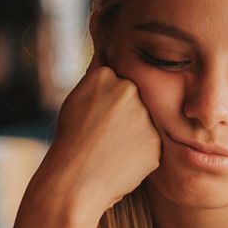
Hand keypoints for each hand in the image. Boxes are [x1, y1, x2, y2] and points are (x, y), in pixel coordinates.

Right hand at [29, 54, 159, 218]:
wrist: (74, 184)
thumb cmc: (70, 142)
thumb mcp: (76, 98)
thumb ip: (98, 76)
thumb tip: (107, 44)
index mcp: (105, 75)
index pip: (116, 82)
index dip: (105, 103)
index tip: (96, 118)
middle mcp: (128, 90)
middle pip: (134, 100)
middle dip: (123, 117)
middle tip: (103, 137)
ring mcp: (145, 116)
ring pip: (145, 123)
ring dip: (133, 135)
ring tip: (110, 151)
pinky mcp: (157, 142)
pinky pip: (151, 145)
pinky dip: (139, 154)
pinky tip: (121, 162)